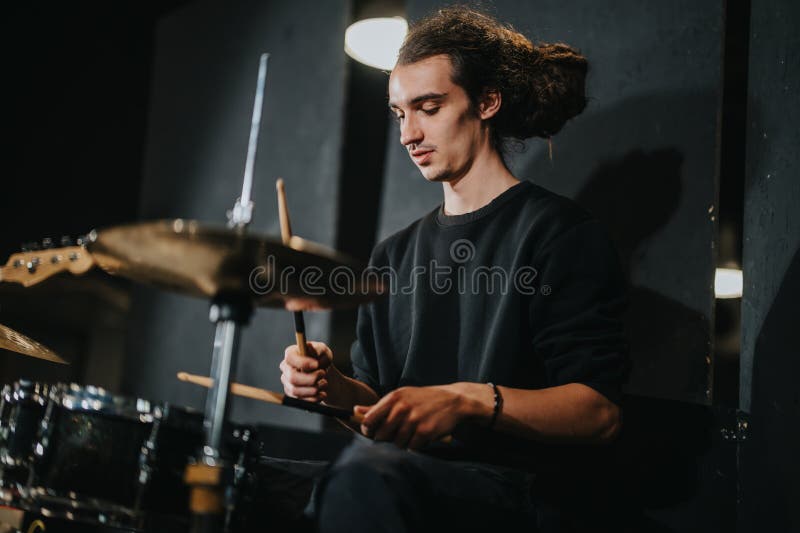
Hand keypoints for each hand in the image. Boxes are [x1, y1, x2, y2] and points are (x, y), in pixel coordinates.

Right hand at [279, 341, 332, 402]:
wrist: (324, 374)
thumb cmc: (321, 359)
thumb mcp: (323, 351)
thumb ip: (317, 349)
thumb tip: (309, 346)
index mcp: (291, 354)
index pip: (290, 358)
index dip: (303, 362)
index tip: (317, 365)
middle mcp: (286, 368)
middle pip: (292, 377)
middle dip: (310, 379)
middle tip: (323, 374)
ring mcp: (287, 382)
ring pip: (296, 391)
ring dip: (314, 389)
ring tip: (324, 384)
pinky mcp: (292, 394)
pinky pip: (300, 401)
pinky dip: (314, 399)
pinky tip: (322, 394)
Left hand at [354, 385, 469, 449]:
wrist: (453, 401)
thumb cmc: (423, 399)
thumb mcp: (401, 397)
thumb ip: (378, 406)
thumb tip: (356, 410)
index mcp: (394, 398)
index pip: (370, 419)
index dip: (368, 429)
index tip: (371, 432)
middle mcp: (402, 408)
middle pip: (382, 435)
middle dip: (386, 438)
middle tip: (396, 434)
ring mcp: (414, 420)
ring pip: (397, 443)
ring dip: (403, 442)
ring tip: (411, 433)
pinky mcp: (425, 432)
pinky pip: (412, 447)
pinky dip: (415, 445)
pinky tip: (421, 436)